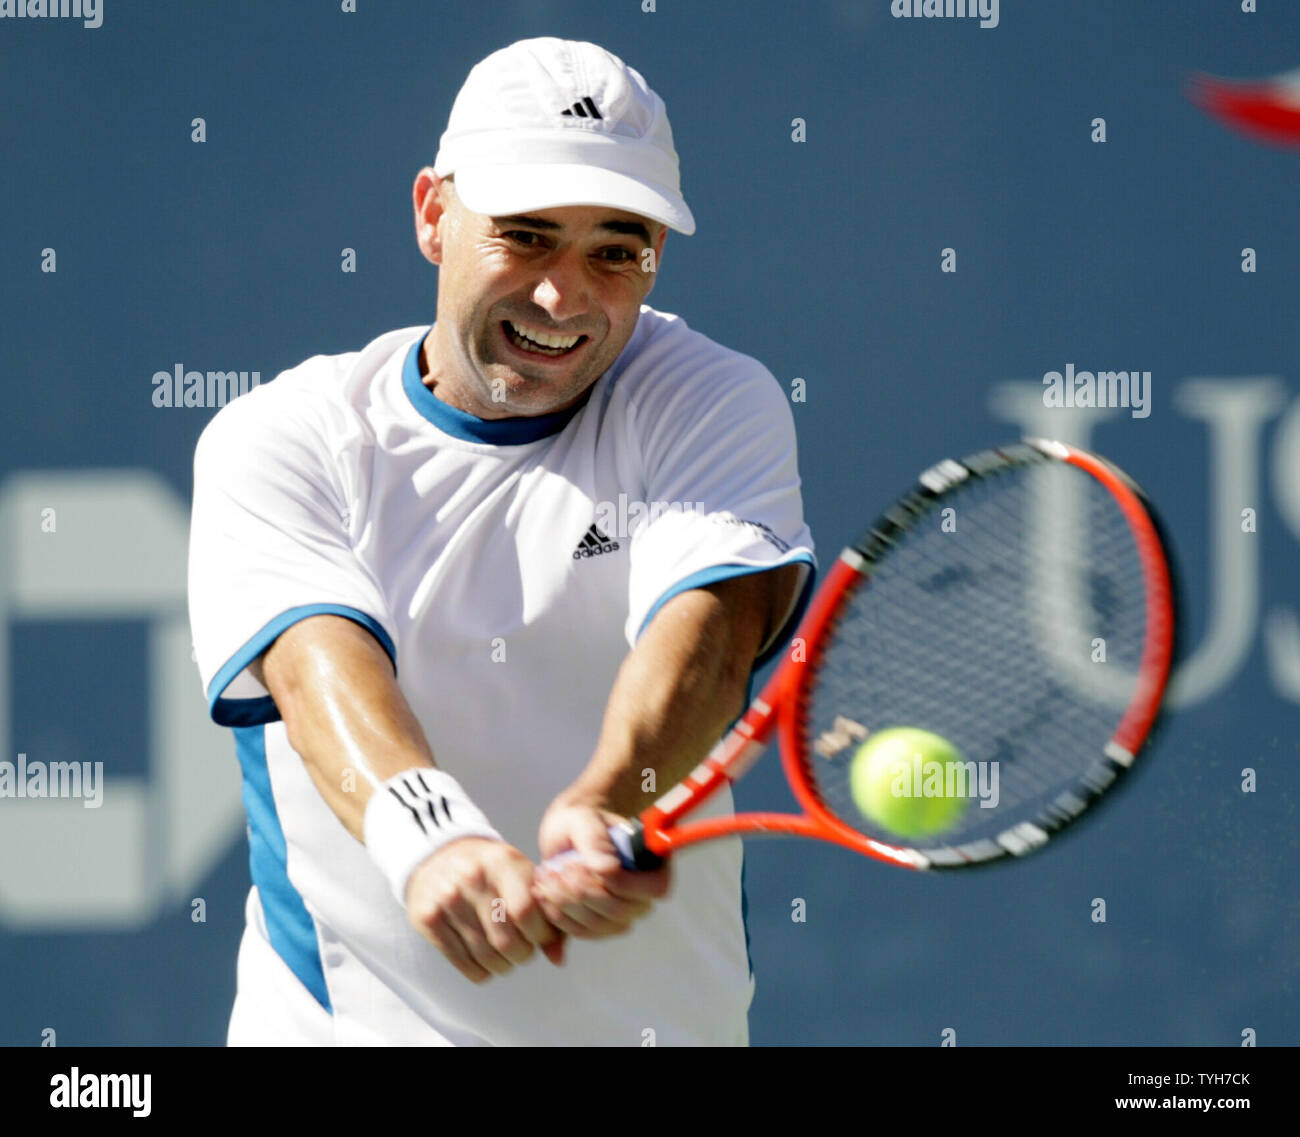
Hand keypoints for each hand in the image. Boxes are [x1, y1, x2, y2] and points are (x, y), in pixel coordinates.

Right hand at [406, 837, 565, 982]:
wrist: (438, 854)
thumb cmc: (490, 870)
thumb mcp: (520, 875)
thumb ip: (545, 912)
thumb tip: (559, 959)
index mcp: (502, 862)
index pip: (526, 911)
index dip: (540, 934)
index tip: (541, 937)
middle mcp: (472, 878)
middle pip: (506, 939)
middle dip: (522, 955)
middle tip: (523, 951)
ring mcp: (447, 898)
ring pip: (485, 955)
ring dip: (502, 966)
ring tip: (506, 959)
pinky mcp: (428, 918)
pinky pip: (461, 962)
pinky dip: (479, 972)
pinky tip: (485, 963)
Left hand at [532, 799, 670, 939]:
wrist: (566, 835)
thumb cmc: (582, 821)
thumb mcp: (584, 820)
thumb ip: (596, 840)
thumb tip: (609, 869)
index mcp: (653, 865)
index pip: (653, 888)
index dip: (619, 882)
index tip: (581, 864)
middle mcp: (642, 896)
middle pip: (621, 912)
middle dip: (583, 893)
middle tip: (558, 869)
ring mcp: (621, 915)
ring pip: (598, 925)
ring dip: (566, 903)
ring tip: (547, 877)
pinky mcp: (598, 927)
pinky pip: (581, 932)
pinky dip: (558, 914)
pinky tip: (543, 893)